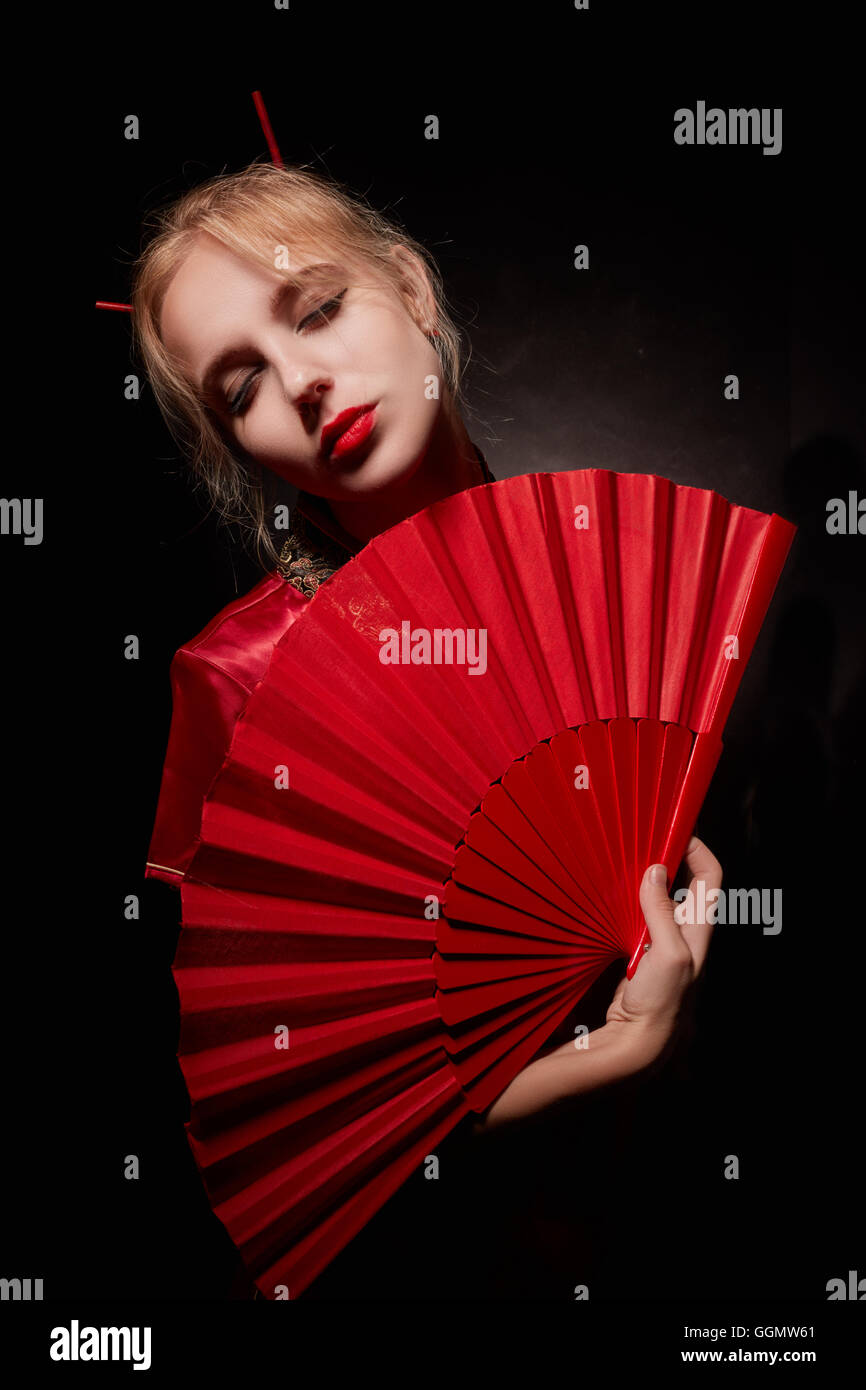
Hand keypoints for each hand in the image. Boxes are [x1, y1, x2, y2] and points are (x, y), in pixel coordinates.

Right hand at [604, 835, 721, 1058]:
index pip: (709, 875)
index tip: (674, 827)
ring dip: (646, 875)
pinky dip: (628, 896)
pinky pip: (637, 912)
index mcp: (699, 927)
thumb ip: (661, 911)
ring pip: (658, 895)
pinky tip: (611, 891)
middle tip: (643, 836)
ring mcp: (661, 938)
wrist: (637, 1039)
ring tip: (626, 857)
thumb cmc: (662, 1001)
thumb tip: (655, 870)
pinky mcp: (639, 948)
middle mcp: (684, 929)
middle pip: (684, 880)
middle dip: (668, 855)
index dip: (697, 848)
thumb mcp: (667, 953)